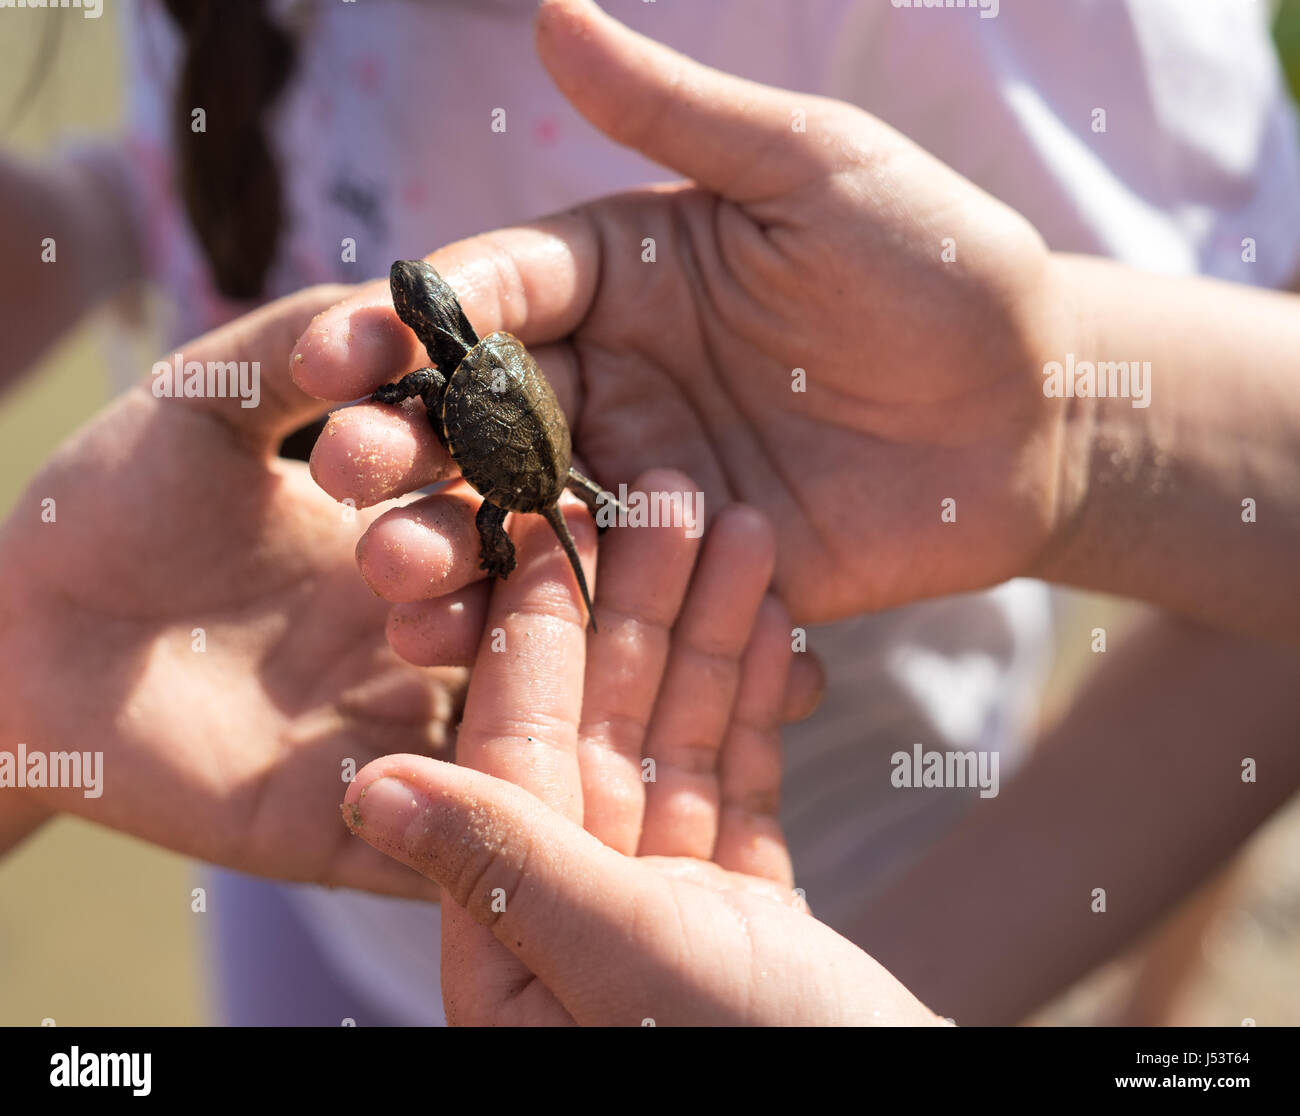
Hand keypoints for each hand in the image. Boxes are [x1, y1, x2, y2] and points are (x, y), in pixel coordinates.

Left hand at [0, 288, 467, 895]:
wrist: (15, 630)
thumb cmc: (115, 496)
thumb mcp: (211, 392)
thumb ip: (309, 338)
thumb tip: (420, 299)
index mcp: (424, 532)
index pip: (519, 519)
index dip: (529, 491)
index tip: (525, 460)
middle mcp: (435, 632)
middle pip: (525, 623)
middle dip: (491, 583)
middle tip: (418, 551)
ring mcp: (404, 727)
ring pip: (500, 730)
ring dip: (479, 692)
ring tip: (410, 636)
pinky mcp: (361, 816)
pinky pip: (442, 839)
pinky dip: (466, 826)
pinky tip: (454, 788)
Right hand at [293, 0, 1063, 624]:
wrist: (1030, 407)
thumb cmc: (936, 264)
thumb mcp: (812, 169)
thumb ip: (679, 113)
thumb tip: (549, 12)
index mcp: (615, 276)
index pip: (489, 295)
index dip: (408, 322)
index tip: (341, 354)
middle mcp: (607, 381)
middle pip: (473, 417)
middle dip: (401, 443)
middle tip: (344, 469)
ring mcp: (636, 483)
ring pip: (509, 518)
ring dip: (440, 544)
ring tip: (392, 569)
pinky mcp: (678, 572)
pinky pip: (586, 600)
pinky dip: (519, 623)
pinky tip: (453, 645)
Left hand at [342, 481, 939, 1024]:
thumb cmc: (759, 1079)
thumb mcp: (625, 973)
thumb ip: (506, 868)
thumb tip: (370, 786)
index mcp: (513, 937)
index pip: (511, 749)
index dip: (532, 628)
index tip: (545, 518)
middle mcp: (572, 907)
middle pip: (599, 723)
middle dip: (634, 603)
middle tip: (665, 488)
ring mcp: (659, 897)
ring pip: (676, 735)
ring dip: (706, 629)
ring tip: (739, 521)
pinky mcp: (738, 898)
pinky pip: (738, 775)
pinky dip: (756, 699)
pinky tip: (774, 614)